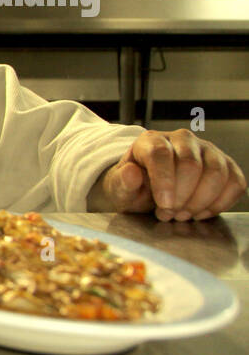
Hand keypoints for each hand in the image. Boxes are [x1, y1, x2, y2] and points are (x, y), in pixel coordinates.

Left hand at [88, 129, 245, 219]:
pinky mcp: (225, 165)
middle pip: (191, 164)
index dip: (164, 181)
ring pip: (216, 173)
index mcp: (151, 140)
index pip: (161, 154)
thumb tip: (131, 172)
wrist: (147, 190)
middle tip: (169, 214)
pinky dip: (220, 203)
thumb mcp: (119, 189)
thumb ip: (123, 182)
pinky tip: (200, 213)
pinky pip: (235, 182)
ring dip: (201, 201)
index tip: (164, 206)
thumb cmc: (133, 188)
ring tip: (182, 215)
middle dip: (182, 196)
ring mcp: (207, 150)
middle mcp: (181, 139)